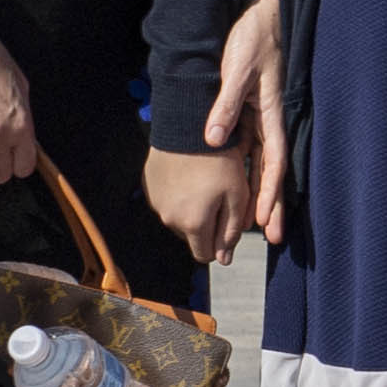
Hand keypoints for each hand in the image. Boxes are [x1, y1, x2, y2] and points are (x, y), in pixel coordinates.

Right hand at [143, 143, 252, 267]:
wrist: (187, 126)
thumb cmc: (219, 161)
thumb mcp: (237, 195)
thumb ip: (231, 231)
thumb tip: (224, 260)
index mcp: (193, 225)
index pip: (205, 255)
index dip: (219, 245)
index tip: (228, 224)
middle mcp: (169, 219)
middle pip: (192, 237)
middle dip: (206, 225)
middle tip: (219, 196)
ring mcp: (156, 203)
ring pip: (178, 219)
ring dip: (190, 209)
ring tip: (203, 181)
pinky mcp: (149, 187)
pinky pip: (166, 200)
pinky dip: (177, 194)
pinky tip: (188, 173)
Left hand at [205, 0, 285, 238]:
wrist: (259, 15)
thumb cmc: (252, 38)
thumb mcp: (238, 69)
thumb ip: (227, 104)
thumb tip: (214, 139)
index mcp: (271, 113)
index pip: (273, 161)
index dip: (269, 191)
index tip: (263, 219)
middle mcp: (269, 121)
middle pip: (272, 171)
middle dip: (273, 205)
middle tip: (272, 238)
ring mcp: (260, 118)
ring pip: (260, 164)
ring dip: (259, 194)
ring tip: (257, 226)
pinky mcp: (251, 112)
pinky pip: (250, 150)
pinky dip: (248, 173)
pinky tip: (241, 191)